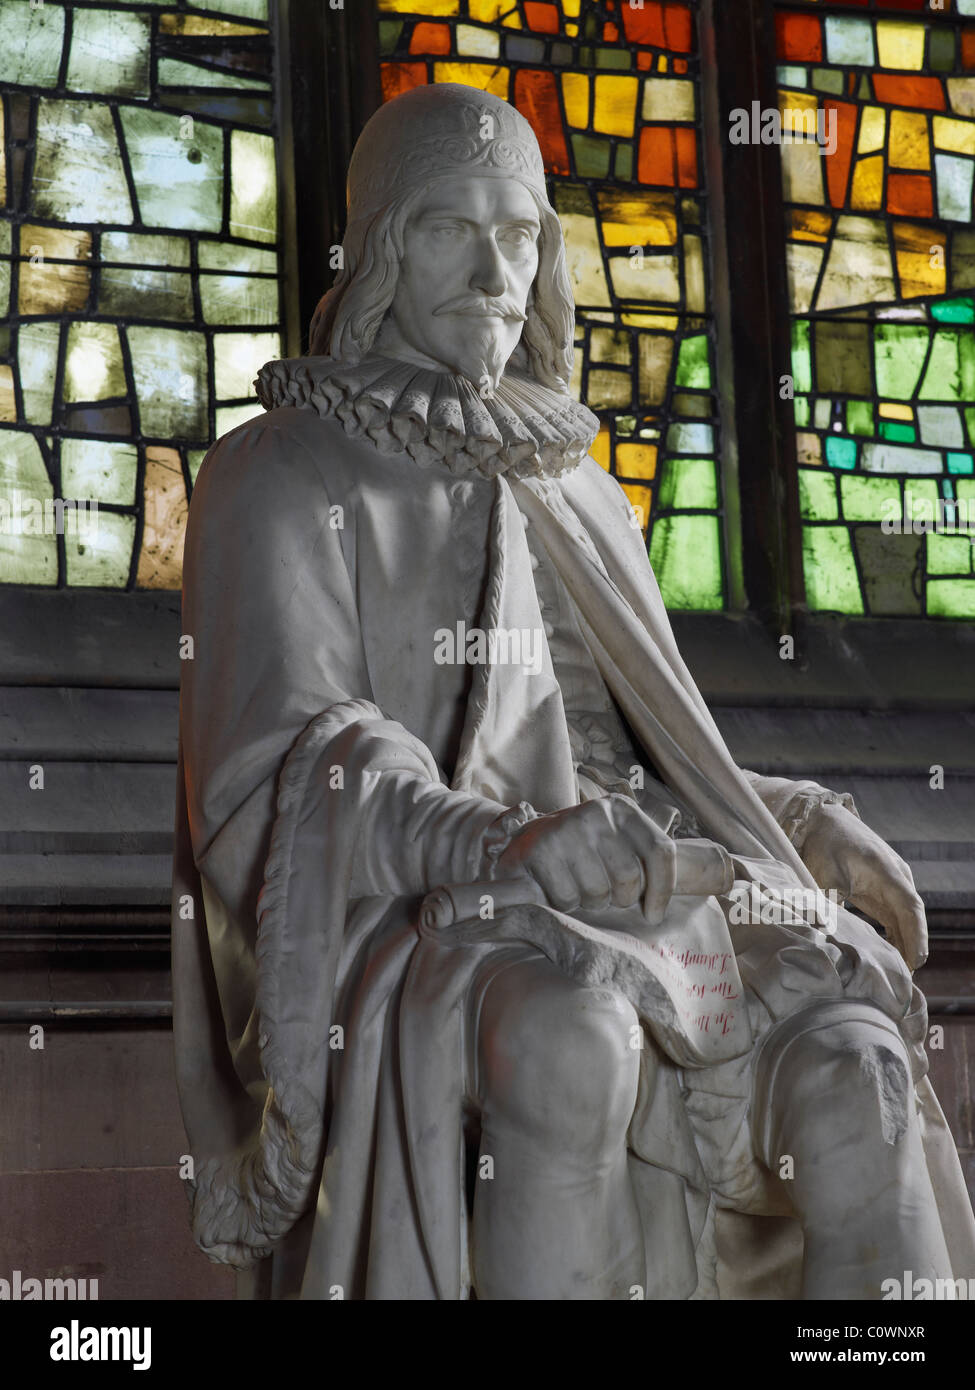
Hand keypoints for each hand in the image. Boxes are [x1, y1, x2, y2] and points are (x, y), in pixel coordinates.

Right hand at [494, 793, 676, 922]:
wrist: (524, 843)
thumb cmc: (582, 854)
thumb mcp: (618, 844)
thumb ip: (647, 859)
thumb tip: (716, 885)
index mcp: (623, 810)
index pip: (661, 852)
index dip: (663, 890)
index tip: (654, 914)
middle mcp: (597, 813)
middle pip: (630, 878)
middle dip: (618, 898)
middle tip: (604, 894)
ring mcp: (568, 828)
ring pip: (598, 892)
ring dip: (589, 902)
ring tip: (579, 887)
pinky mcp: (542, 848)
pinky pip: (568, 898)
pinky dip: (565, 903)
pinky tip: (558, 887)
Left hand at [799, 803, 926, 970]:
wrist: (823, 820)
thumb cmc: (824, 845)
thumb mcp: (823, 873)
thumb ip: (828, 902)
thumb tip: (827, 933)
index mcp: (887, 871)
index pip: (910, 907)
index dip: (916, 935)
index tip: (918, 960)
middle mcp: (897, 877)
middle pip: (912, 916)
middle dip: (912, 947)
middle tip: (905, 979)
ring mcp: (892, 882)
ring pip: (905, 918)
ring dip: (904, 943)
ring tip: (897, 974)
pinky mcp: (883, 889)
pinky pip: (895, 915)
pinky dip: (895, 935)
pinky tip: (890, 956)